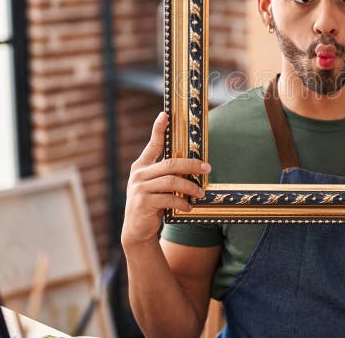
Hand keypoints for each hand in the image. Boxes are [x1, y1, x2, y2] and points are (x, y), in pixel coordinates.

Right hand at [121, 112, 210, 247]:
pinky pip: (168, 199)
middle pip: (170, 163)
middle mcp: (139, 174)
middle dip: (191, 164)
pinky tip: (189, 207)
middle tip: (207, 168)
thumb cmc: (152, 205)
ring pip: (171, 182)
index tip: (166, 114)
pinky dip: (182, 202)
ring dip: (190, 187)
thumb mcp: (156, 186)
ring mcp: (139, 188)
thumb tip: (193, 164)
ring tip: (201, 193)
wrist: (137, 231)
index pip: (153, 144)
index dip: (159, 128)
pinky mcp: (143, 203)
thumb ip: (167, 174)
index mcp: (142, 166)